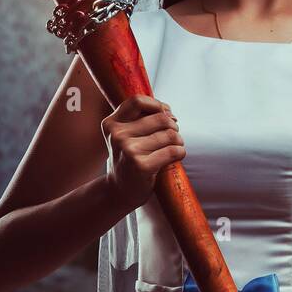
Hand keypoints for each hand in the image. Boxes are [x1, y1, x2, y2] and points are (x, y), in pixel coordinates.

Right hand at [101, 94, 184, 209]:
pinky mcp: (142, 166)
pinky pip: (173, 151)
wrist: (119, 190)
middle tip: (172, 136)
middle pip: (160, 118)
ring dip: (178, 140)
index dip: (157, 105)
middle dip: (173, 126)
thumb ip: (142, 118)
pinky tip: (176, 156)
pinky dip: (180, 152)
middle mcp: (117, 135)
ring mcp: (128, 150)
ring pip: (169, 135)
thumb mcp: (126, 135)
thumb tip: (168, 111)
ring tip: (173, 147)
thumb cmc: (128, 158)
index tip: (165, 115)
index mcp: (111, 123)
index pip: (138, 101)